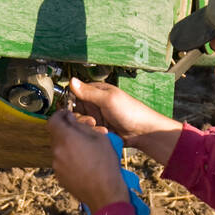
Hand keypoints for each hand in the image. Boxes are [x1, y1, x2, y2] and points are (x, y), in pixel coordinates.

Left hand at [48, 108, 129, 212]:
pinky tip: (84, 164)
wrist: (105, 194)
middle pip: (56, 135)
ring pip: (60, 150)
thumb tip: (71, 120)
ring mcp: (57, 166)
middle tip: (82, 133)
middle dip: (67, 132)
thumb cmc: (105, 164)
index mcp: (65, 138)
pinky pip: (62, 163)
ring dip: (69, 146)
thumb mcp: (99, 138)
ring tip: (86, 150)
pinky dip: (70, 159)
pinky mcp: (60, 177)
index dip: (60, 115)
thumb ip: (81, 126)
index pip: (53, 120)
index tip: (68, 115)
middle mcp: (57, 151)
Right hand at [67, 78, 181, 162]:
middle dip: (82, 119)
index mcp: (95, 92)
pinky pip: (90, 133)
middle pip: (75, 112)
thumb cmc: (130, 111)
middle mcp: (94, 104)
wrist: (142, 131)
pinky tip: (106, 133)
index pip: (74, 96)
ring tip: (103, 128)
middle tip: (92, 121)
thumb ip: (88, 92)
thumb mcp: (108, 99)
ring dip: (90, 128)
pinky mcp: (99, 129)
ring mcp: (97, 118)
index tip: (76, 109)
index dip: (72, 104)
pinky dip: (96, 134)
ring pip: (81, 124)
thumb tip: (72, 80)